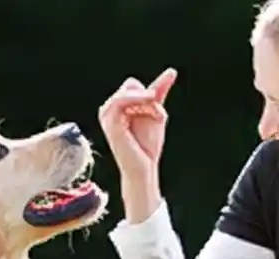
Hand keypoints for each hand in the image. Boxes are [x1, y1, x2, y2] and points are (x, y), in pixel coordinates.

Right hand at [97, 68, 177, 219]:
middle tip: (156, 118)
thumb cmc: (147, 145)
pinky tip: (151, 114)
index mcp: (117, 106)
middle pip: (132, 85)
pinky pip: (122, 100)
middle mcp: (108, 108)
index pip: (133, 85)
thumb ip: (159, 91)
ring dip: (147, 102)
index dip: (149, 95)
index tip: (158, 114)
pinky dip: (139, 102)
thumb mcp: (155, 112)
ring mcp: (107, 114)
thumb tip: (171, 71)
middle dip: (148, 99)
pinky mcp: (110, 121)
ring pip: (129, 90)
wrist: (144, 167)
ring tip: (156, 118)